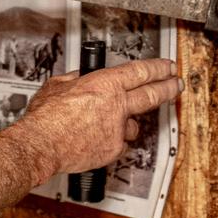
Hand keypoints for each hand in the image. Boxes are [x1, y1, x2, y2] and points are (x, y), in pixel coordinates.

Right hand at [7, 57, 181, 178]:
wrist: (41, 145)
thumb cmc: (46, 117)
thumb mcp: (58, 86)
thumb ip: (75, 80)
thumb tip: (80, 78)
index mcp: (104, 85)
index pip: (141, 72)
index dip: (158, 68)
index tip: (168, 67)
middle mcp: (116, 106)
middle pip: (153, 95)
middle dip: (168, 88)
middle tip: (177, 85)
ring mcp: (117, 130)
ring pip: (134, 125)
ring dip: (127, 123)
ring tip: (110, 124)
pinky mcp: (113, 150)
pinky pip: (119, 144)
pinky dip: (112, 142)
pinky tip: (96, 140)